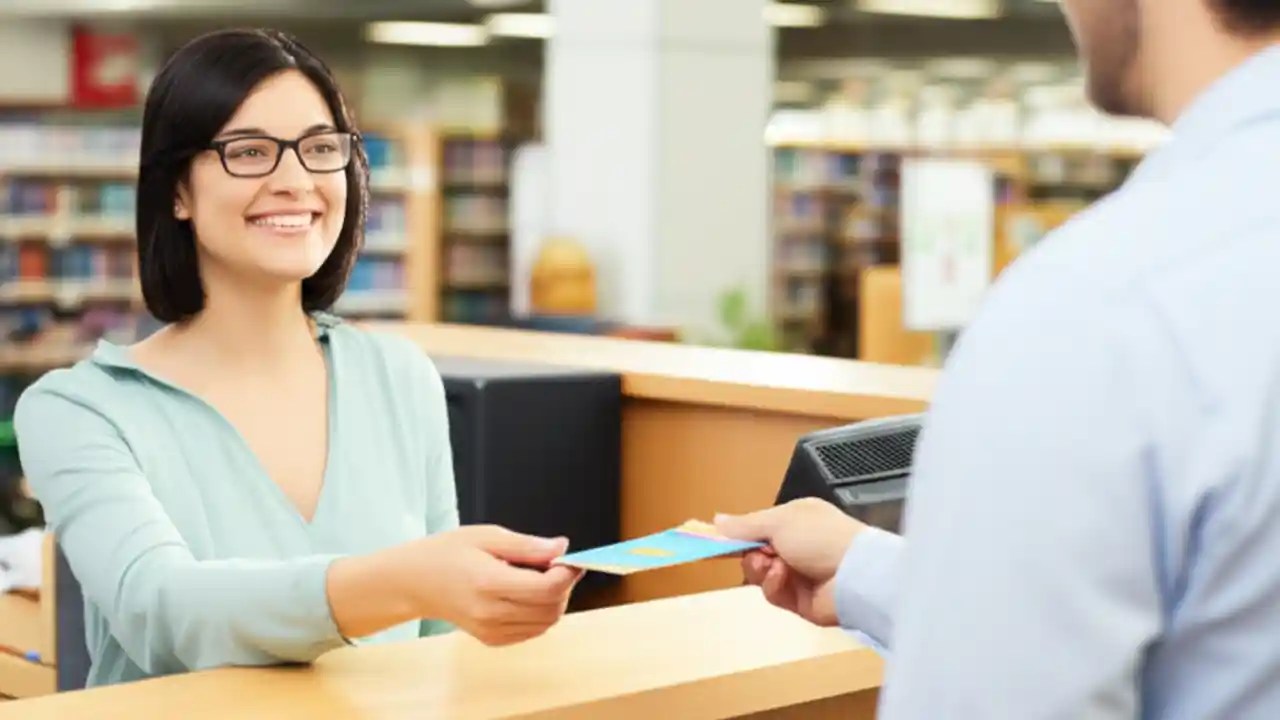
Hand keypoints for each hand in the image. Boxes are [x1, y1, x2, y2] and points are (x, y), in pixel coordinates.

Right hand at [413, 525, 583, 645]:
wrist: (415, 582)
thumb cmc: (448, 553)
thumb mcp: (487, 536)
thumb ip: (527, 545)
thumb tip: (562, 548)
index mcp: (489, 583)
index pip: (547, 588)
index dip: (568, 573)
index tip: (570, 559)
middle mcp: (491, 612)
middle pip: (552, 608)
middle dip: (564, 586)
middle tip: (554, 565)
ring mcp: (491, 630)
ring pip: (547, 622)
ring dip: (554, 600)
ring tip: (537, 577)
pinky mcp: (492, 640)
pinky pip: (532, 630)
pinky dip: (540, 613)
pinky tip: (525, 594)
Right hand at [715, 499, 865, 626]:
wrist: (856, 574)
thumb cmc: (821, 536)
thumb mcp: (778, 521)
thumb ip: (745, 525)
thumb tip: (716, 519)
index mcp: (793, 521)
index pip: (755, 527)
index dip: (732, 534)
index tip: (707, 539)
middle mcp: (794, 546)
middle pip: (752, 553)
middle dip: (748, 554)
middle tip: (753, 553)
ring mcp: (797, 574)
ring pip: (758, 575)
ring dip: (760, 570)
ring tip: (773, 565)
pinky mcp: (797, 600)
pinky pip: (772, 593)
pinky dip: (773, 585)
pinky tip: (783, 577)